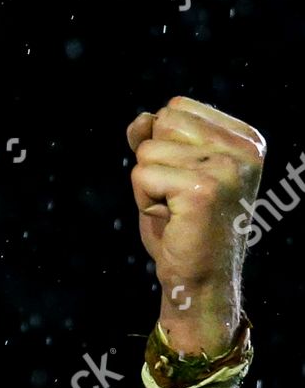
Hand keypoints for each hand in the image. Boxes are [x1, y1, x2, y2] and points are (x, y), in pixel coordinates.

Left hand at [126, 98, 263, 353]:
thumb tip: (141, 119)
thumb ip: (155, 140)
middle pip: (161, 123)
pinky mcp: (201, 190)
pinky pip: (141, 175)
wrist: (199, 278)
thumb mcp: (168, 173)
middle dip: (154, 162)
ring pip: (147, 151)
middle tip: (177, 197)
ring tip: (175, 209)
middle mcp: (244, 150)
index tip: (185, 180)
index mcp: (246, 139)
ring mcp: (226, 168)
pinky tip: (170, 218)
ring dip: (147, 185)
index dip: (164, 146)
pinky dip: (143, 200)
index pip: (176, 109)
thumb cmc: (183, 226)